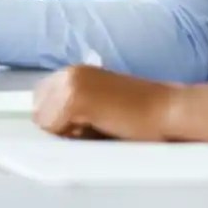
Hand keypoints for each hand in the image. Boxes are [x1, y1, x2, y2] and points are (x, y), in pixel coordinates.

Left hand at [32, 66, 182, 140]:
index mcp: (75, 72)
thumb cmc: (141, 114)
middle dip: (57, 124)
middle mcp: (69, 72)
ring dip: (65, 131)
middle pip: (38, 111)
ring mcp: (70, 83)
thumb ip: (72, 109)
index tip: (81, 124)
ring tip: (98, 126)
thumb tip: (48, 124)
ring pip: (44, 121)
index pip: (41, 101)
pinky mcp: (74, 98)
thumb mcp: (100, 105)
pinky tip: (100, 126)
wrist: (168, 110)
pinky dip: (72, 136)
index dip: (57, 118)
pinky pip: (54, 128)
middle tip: (94, 125)